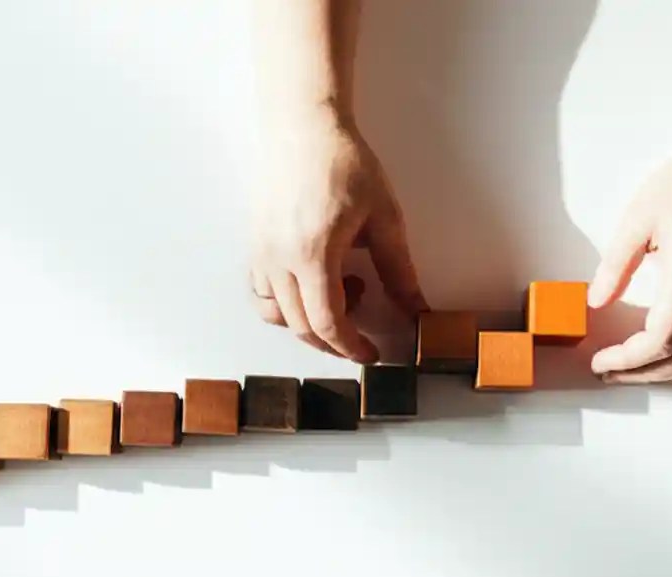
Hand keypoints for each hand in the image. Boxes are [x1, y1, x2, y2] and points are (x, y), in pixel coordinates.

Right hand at [251, 114, 426, 363]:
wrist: (303, 127)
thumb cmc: (343, 163)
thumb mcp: (384, 218)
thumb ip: (399, 270)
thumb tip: (416, 309)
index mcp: (312, 254)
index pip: (327, 322)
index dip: (350, 347)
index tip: (371, 354)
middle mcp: (278, 260)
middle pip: (301, 326)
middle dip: (335, 341)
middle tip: (363, 335)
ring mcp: (261, 254)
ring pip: (277, 315)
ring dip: (310, 322)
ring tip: (341, 290)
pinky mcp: (255, 246)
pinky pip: (263, 294)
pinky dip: (286, 305)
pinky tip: (313, 284)